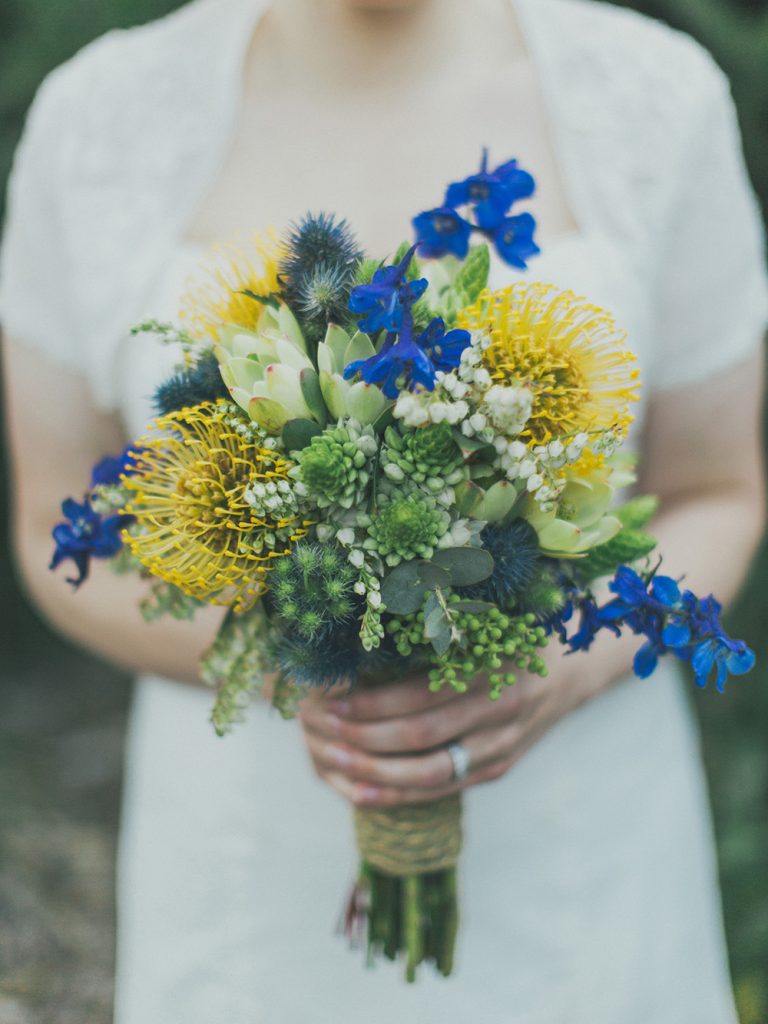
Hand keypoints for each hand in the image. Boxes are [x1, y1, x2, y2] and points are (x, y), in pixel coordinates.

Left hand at [299, 650, 599, 807]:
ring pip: (430, 772)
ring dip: (375, 772)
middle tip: (322, 729)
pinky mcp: (497, 770)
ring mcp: (502, 747)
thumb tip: (360, 640)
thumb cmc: (510, 637)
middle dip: (364, 736)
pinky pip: (442, 790)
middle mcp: (501, 712)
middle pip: (421, 736)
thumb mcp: (482, 624)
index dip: (372, 701)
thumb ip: (436, 634)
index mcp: (494, 668)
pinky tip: (362, 792)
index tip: (331, 697)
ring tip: (334, 762)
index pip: (421, 694)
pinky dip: (399, 793)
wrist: (571, 672)